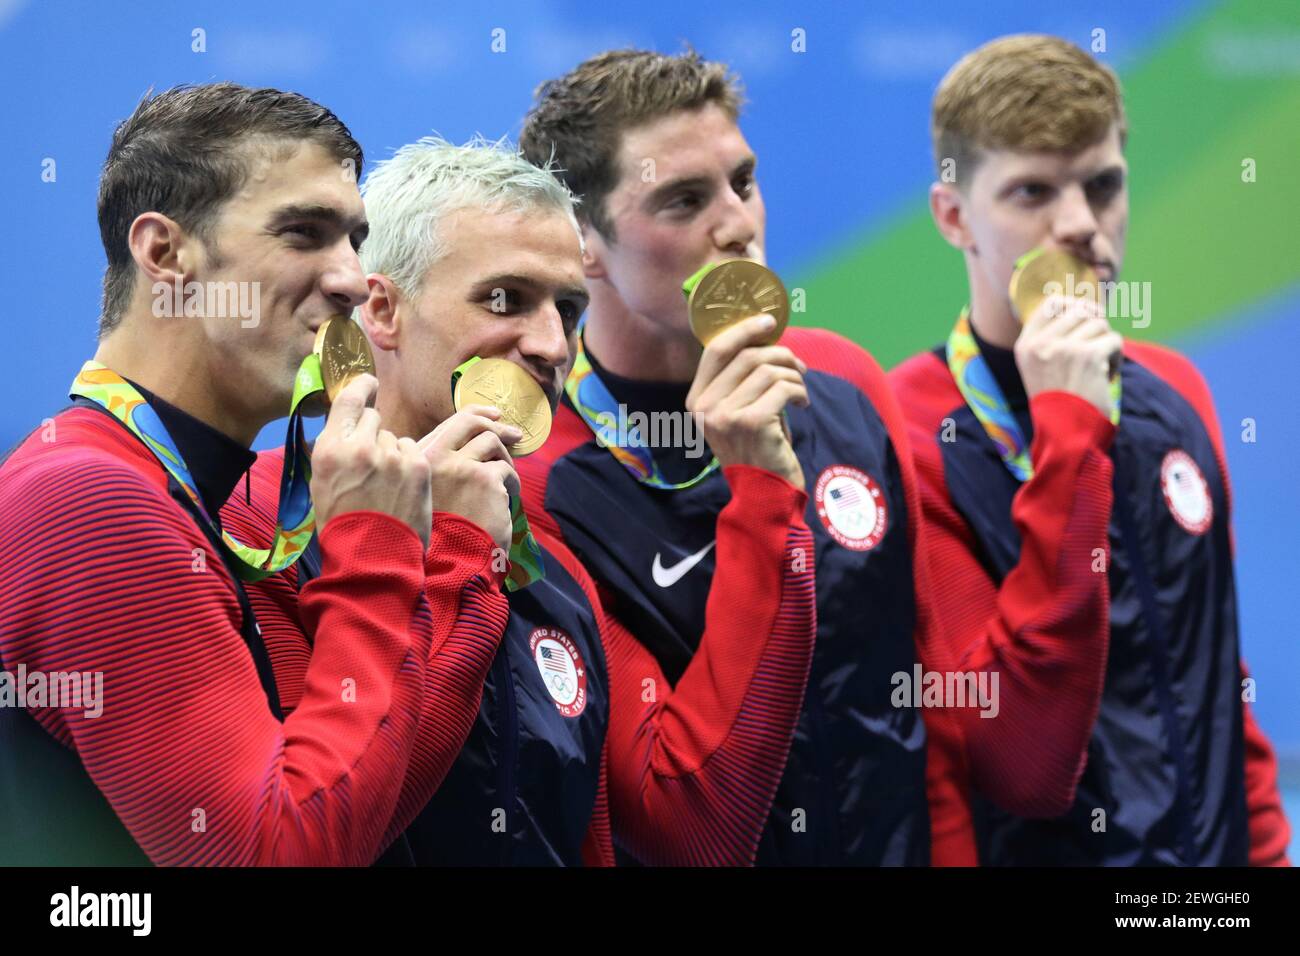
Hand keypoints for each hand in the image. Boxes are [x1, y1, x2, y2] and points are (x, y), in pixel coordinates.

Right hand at [309, 374, 432, 548]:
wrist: (371, 557)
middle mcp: (360, 446)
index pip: (347, 400)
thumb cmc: (342, 525)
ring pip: (395, 437)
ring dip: (393, 453)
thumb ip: (335, 451)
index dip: (361, 386)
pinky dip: (410, 465)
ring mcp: (391, 455)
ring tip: (387, 485)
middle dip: (373, 435)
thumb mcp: (323, 483)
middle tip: (374, 464)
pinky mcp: (418, 465)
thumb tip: (345, 431)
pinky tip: (403, 488)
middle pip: (373, 419)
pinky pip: (413, 451)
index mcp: (330, 449)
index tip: (369, 383)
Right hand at [418, 405, 522, 554]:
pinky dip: (512, 483)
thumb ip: (442, 468)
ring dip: (505, 458)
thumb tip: (477, 443)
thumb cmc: (440, 535)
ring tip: (507, 480)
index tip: (493, 417)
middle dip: (496, 425)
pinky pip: (506, 469)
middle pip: (470, 423)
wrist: (450, 562)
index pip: (450, 423)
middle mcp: (435, 458)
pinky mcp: (484, 478)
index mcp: (419, 460)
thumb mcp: (428, 496)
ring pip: (491, 443)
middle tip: (515, 433)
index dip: (476, 416)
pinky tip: (509, 498)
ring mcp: (460, 466)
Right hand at [686, 314, 808, 490]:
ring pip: (768, 370)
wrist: (764, 493)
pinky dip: (799, 390)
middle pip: (747, 356)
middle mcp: (705, 407)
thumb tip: (765, 338)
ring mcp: (726, 415)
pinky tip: (802, 404)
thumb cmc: (756, 449)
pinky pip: (782, 387)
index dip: (744, 329)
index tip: (770, 321)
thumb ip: (740, 380)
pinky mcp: (752, 423)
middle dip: (781, 355)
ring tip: (800, 391)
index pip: (716, 350)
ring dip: (794, 376)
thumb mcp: (737, 412)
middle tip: (800, 368)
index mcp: (696, 400)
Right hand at [1015, 295, 1123, 418]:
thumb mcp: (1040, 367)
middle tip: (1099, 345)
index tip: (1087, 318)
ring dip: (1107, 343)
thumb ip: (1052, 338)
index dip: (1074, 305)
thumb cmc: (1057, 401)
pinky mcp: (1088, 356)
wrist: (1065, 433)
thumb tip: (1085, 306)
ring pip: (1099, 324)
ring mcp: (1063, 348)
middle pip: (1080, 309)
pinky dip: (1117, 358)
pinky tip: (1108, 376)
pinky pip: (1114, 340)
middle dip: (1095, 325)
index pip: (1052, 303)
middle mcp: (1041, 343)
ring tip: (1102, 366)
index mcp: (1025, 345)